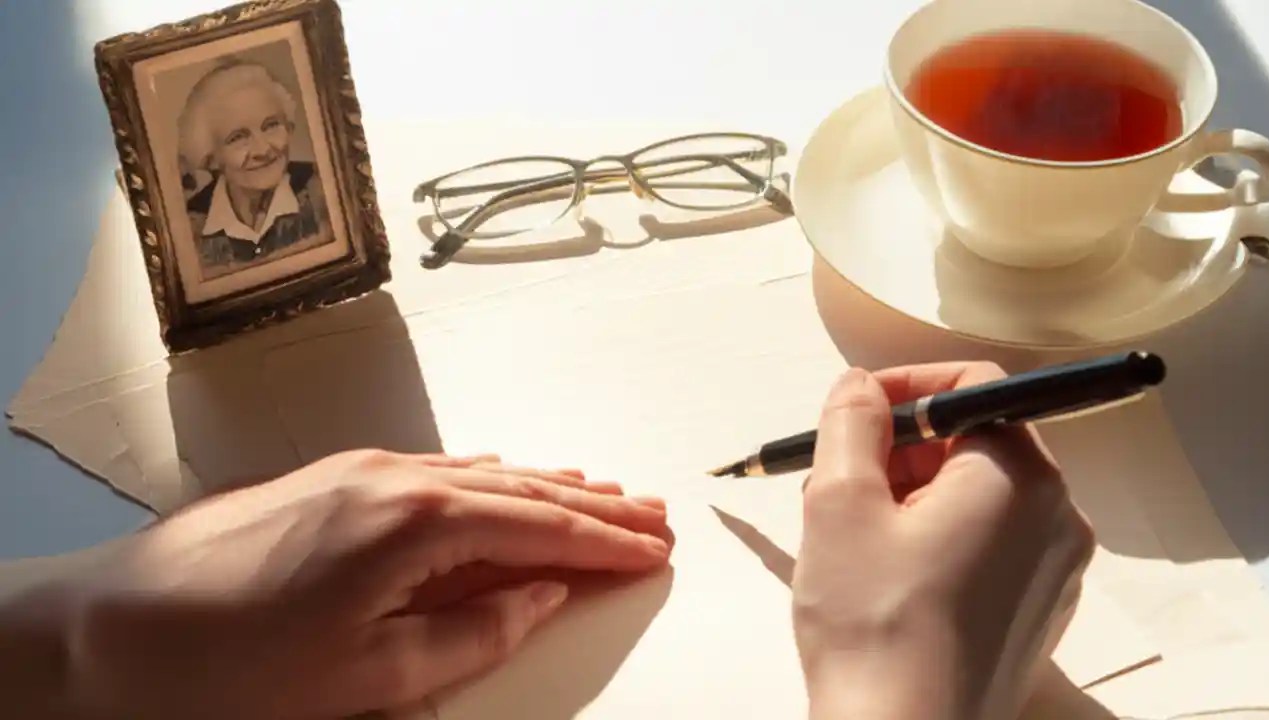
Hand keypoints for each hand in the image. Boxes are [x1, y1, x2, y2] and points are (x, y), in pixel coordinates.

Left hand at [41, 450, 670, 719]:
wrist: (113, 628)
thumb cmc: (232, 665)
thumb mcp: (371, 676)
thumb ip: (471, 634)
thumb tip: (537, 596)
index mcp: (418, 524)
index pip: (542, 530)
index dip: (607, 544)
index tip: (657, 548)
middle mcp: (400, 479)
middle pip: (526, 491)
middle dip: (597, 506)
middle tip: (656, 514)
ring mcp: (366, 471)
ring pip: (487, 474)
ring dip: (551, 488)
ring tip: (605, 495)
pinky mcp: (338, 476)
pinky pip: (443, 470)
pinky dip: (494, 481)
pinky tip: (509, 482)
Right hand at [791, 364, 1094, 719]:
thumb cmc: (873, 628)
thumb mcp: (839, 501)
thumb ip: (852, 421)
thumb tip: (862, 386)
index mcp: (1019, 479)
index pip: (973, 387)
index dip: (905, 386)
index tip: (855, 408)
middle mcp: (1056, 518)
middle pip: (976, 441)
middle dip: (900, 448)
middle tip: (839, 479)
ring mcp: (1053, 570)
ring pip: (977, 495)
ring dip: (911, 494)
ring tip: (851, 535)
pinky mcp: (1035, 612)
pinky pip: (988, 544)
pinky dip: (937, 538)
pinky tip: (884, 574)